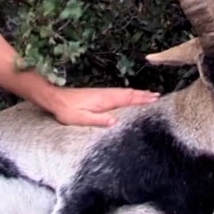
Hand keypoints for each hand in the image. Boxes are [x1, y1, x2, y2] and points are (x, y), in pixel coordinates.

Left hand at [43, 86, 159, 127]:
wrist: (55, 98)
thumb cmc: (67, 110)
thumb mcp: (81, 119)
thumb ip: (98, 120)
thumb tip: (115, 121)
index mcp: (104, 100)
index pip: (127, 99)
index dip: (141, 99)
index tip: (154, 99)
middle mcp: (105, 94)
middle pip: (129, 94)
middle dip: (143, 95)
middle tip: (158, 96)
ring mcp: (102, 93)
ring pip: (124, 92)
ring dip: (137, 93)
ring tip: (150, 94)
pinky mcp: (99, 94)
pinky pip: (118, 93)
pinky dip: (128, 93)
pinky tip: (130, 95)